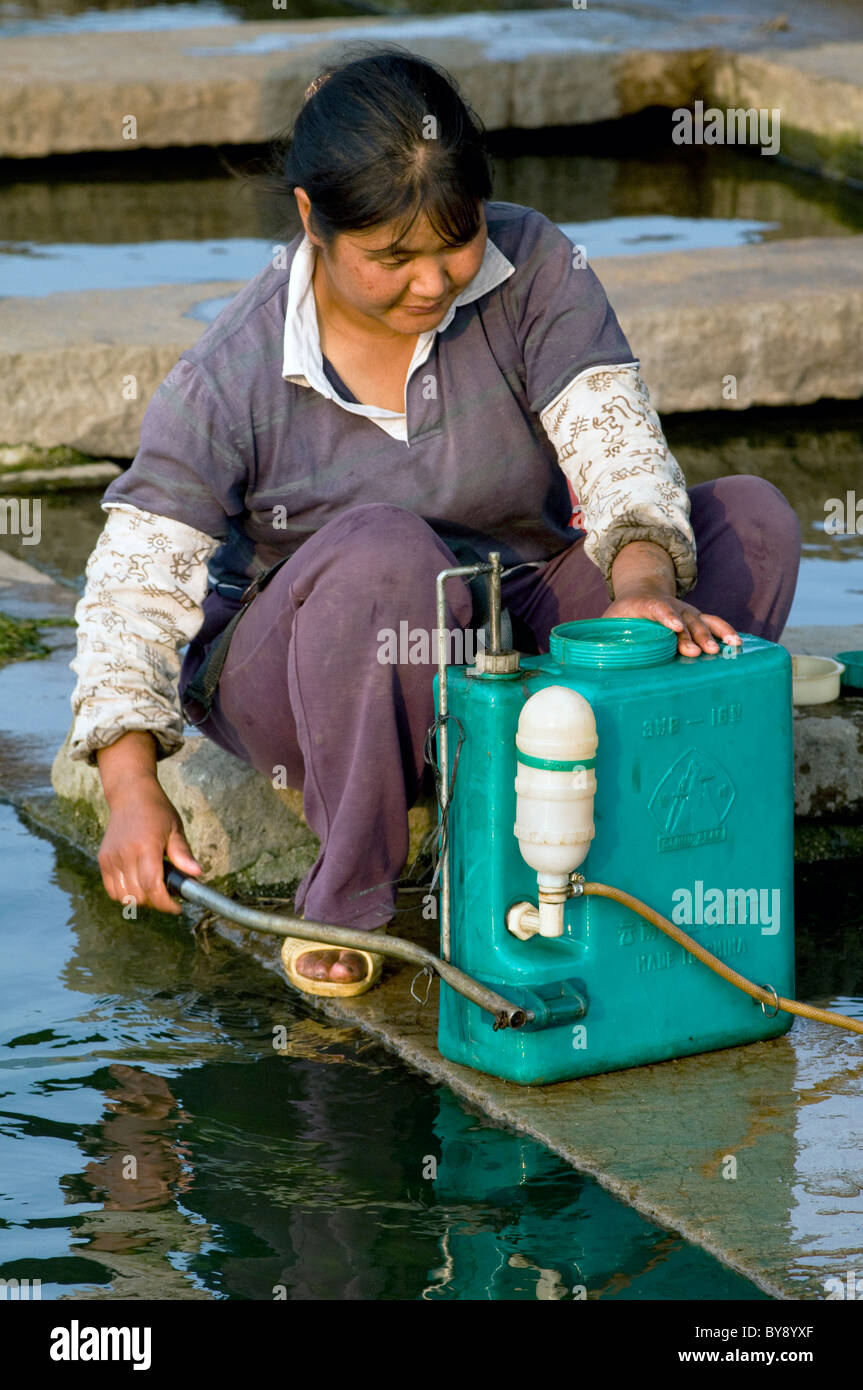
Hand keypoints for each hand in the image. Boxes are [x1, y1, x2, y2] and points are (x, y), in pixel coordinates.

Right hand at [98, 777, 201, 915]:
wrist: (130, 794)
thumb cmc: (156, 810)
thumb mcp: (175, 828)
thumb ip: (183, 853)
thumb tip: (196, 874)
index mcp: (145, 846)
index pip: (151, 885)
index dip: (165, 903)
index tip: (177, 907)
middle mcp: (125, 853)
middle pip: (138, 895)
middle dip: (156, 903)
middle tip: (168, 897)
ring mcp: (111, 857)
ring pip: (123, 896)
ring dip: (140, 900)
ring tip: (153, 890)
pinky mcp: (103, 859)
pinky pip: (112, 889)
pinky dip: (125, 895)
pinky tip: (138, 886)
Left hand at [602, 590, 740, 657]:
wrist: (643, 591)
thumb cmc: (624, 614)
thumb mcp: (611, 620)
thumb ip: (606, 635)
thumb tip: (594, 656)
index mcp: (646, 605)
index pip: (656, 609)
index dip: (665, 617)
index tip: (673, 628)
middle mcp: (670, 606)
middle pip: (683, 620)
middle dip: (691, 636)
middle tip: (698, 651)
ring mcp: (685, 611)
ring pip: (701, 621)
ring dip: (713, 635)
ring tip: (726, 647)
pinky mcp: (696, 617)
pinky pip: (713, 623)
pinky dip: (725, 631)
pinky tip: (737, 643)